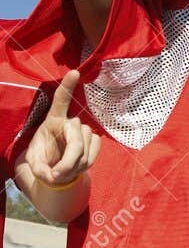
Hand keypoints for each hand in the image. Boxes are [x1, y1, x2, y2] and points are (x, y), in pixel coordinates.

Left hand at [23, 71, 98, 187]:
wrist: (58, 170)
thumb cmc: (44, 162)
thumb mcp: (35, 166)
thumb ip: (41, 171)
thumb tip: (56, 175)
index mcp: (53, 121)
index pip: (61, 101)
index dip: (67, 87)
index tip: (74, 72)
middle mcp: (70, 123)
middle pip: (77, 140)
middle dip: (70, 161)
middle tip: (58, 175)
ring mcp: (84, 131)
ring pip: (85, 150)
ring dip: (75, 166)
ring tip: (64, 171)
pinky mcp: (95, 141)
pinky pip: (93, 154)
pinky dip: (84, 164)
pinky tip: (77, 167)